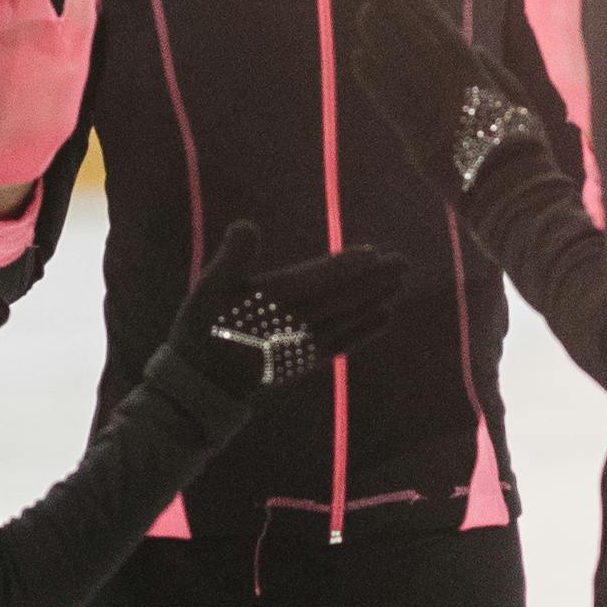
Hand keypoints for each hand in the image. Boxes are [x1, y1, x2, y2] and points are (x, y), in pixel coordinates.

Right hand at [162, 218, 410, 403]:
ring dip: (375, 299)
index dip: (347, 267)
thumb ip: (231, 257)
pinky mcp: (306, 360)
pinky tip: (385, 317)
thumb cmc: (204, 326)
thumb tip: (247, 226)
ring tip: (399, 283)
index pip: (318, 279)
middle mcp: (295, 322)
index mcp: (273, 300)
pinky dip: (366, 330)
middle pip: (342, 297)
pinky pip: (343, 342)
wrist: (204, 380)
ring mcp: (304, 344)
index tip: (373, 253)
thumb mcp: (208, 286)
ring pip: (348, 318)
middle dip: (373, 279)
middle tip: (403, 262)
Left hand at [354, 0, 546, 207]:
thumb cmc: (524, 148)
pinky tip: (357, 58)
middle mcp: (449, 89)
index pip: (443, 33)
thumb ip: (495, 71)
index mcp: (478, 77)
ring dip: (377, 39)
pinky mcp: (414, 139)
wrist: (512, 195)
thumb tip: (472, 47)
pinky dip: (371, 80)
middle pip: (414, 43)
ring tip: (361, 15)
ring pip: (396, 69)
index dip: (422, 8)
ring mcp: (429, 114)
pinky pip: (388, 104)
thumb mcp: (520, 102)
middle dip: (392, 13)